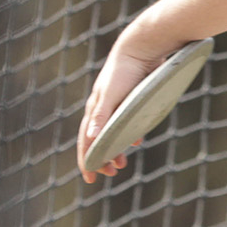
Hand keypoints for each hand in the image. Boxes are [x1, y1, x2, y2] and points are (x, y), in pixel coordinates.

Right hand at [77, 30, 173, 182]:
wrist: (140, 49)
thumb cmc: (123, 71)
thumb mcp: (111, 95)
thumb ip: (102, 116)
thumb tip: (92, 138)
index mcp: (94, 109)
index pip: (86, 140)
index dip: (86, 160)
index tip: (90, 178)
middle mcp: (101, 108)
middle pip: (97, 139)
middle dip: (101, 158)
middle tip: (111, 173)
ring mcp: (114, 103)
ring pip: (110, 132)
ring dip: (114, 149)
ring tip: (121, 165)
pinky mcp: (128, 99)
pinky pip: (123, 122)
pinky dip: (127, 135)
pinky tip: (134, 142)